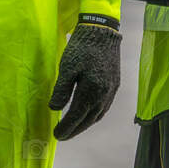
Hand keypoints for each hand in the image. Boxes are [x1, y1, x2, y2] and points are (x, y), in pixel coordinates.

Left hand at [50, 18, 121, 139]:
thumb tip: (54, 109)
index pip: (77, 116)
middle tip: (62, 136)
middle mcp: (104, 94)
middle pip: (89, 119)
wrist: (102, 31)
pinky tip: (87, 114)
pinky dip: (94, 114)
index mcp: (92, 91)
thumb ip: (61, 90)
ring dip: (85, 124)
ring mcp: (112, 90)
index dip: (66, 127)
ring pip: (98, 114)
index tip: (56, 135)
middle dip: (75, 130)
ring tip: (73, 128)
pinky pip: (104, 107)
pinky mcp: (114, 84)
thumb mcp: (67, 67)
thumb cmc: (82, 48)